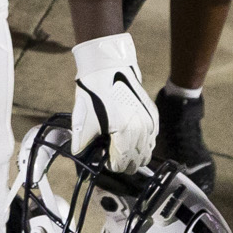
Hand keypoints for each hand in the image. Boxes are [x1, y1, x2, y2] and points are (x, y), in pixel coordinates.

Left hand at [70, 33, 156, 173]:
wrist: (107, 68)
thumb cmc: (94, 93)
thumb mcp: (84, 119)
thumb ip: (82, 141)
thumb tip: (78, 154)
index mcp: (124, 133)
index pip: (122, 163)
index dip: (112, 164)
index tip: (104, 159)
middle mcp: (141, 130)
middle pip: (137, 161)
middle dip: (123, 161)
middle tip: (111, 154)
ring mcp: (150, 122)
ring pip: (147, 152)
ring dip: (134, 154)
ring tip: (119, 147)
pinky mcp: (154, 115)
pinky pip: (152, 139)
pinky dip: (143, 143)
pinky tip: (130, 137)